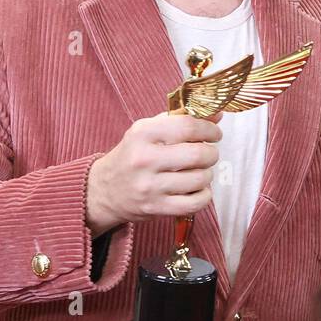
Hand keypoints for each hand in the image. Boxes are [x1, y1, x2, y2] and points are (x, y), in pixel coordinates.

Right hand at [86, 112, 221, 234]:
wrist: (103, 190)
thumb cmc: (132, 155)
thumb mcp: (149, 130)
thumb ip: (181, 119)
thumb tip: (217, 113)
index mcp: (143, 133)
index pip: (188, 126)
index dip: (209, 129)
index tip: (214, 133)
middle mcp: (145, 159)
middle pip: (198, 154)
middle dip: (211, 153)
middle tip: (209, 154)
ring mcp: (150, 186)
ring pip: (199, 179)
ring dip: (207, 175)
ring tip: (200, 172)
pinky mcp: (156, 207)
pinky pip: (195, 203)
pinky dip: (204, 195)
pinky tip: (197, 189)